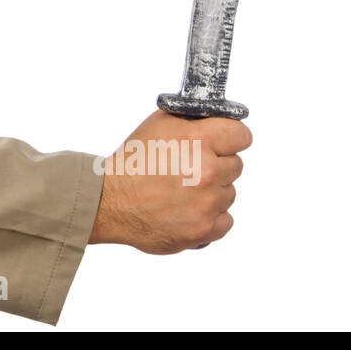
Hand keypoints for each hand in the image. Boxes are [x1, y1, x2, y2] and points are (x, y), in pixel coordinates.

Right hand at [87, 108, 250, 253]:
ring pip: (230, 193)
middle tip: (191, 169)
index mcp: (197, 140)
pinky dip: (211, 218)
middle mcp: (207, 171)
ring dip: (212, 192)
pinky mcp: (204, 229)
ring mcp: (207, 203)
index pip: (241, 135)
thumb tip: (216, 119)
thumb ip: (193, 120)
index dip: (230, 138)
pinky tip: (189, 210)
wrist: (109, 200)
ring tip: (183, 192)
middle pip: (236, 165)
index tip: (222, 143)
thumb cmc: (132, 162)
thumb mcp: (158, 124)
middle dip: (217, 165)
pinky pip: (225, 220)